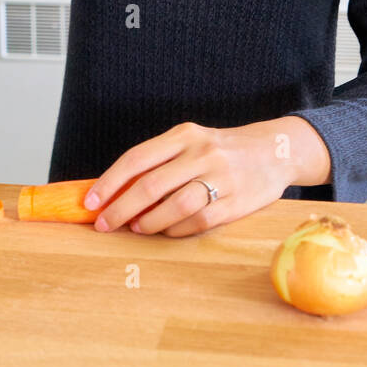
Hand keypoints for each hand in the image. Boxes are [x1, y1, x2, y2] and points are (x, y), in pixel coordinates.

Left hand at [84, 118, 313, 238]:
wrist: (275, 150)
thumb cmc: (221, 150)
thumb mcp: (191, 142)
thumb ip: (159, 161)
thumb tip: (115, 191)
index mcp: (184, 134)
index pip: (137, 158)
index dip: (109, 182)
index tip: (90, 202)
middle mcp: (201, 152)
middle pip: (151, 185)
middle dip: (121, 209)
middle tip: (104, 224)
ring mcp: (221, 177)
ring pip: (174, 206)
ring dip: (149, 222)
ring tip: (137, 228)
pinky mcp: (237, 202)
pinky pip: (198, 221)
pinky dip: (176, 230)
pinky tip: (167, 231)